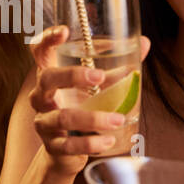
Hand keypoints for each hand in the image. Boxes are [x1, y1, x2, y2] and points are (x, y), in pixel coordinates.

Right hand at [28, 25, 148, 175]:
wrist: (64, 152)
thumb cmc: (80, 109)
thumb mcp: (96, 88)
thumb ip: (116, 68)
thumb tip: (143, 43)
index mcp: (51, 75)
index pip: (39, 51)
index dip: (47, 39)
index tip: (65, 32)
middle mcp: (41, 96)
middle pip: (46, 78)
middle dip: (72, 76)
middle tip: (99, 77)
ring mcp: (44, 121)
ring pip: (62, 117)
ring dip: (92, 118)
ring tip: (118, 120)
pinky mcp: (52, 146)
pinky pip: (69, 145)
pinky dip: (91, 143)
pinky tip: (109, 140)